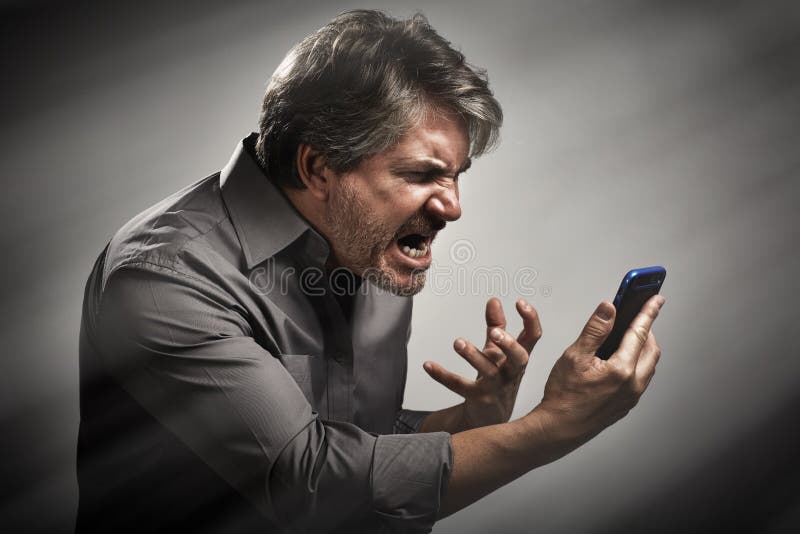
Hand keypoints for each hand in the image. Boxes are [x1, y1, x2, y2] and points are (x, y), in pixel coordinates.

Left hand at [424, 297, 542, 428]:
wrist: (490, 417)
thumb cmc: (497, 378)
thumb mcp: (498, 352)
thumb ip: (496, 326)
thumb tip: (493, 300)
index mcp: (518, 358)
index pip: (533, 337)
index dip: (531, 319)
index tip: (520, 302)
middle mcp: (511, 372)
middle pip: (519, 358)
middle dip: (509, 344)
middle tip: (494, 332)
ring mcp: (496, 387)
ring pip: (489, 372)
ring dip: (473, 356)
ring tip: (457, 342)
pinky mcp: (478, 399)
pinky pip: (460, 387)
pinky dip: (443, 376)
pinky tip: (428, 365)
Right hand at [533, 295, 664, 444]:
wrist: (559, 428)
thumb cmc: (563, 396)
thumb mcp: (575, 356)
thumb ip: (595, 330)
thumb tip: (609, 309)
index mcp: (622, 370)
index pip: (640, 333)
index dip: (648, 312)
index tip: (656, 298)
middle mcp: (633, 385)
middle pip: (651, 350)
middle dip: (647, 330)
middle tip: (638, 316)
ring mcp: (632, 397)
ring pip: (648, 365)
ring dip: (643, 347)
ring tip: (629, 335)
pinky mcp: (627, 404)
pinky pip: (641, 378)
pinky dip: (637, 363)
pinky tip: (621, 359)